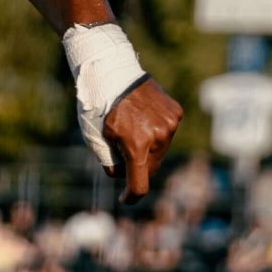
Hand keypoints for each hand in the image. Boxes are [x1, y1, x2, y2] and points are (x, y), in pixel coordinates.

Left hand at [103, 78, 183, 202]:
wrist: (112, 72)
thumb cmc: (98, 107)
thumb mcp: (96, 139)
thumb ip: (111, 161)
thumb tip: (122, 173)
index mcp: (137, 146)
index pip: (140, 183)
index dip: (131, 195)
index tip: (125, 199)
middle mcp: (158, 137)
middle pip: (151, 166)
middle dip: (138, 165)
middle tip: (122, 150)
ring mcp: (170, 124)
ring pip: (160, 149)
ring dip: (148, 147)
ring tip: (132, 127)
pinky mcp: (176, 112)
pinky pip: (167, 131)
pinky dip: (156, 131)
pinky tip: (143, 117)